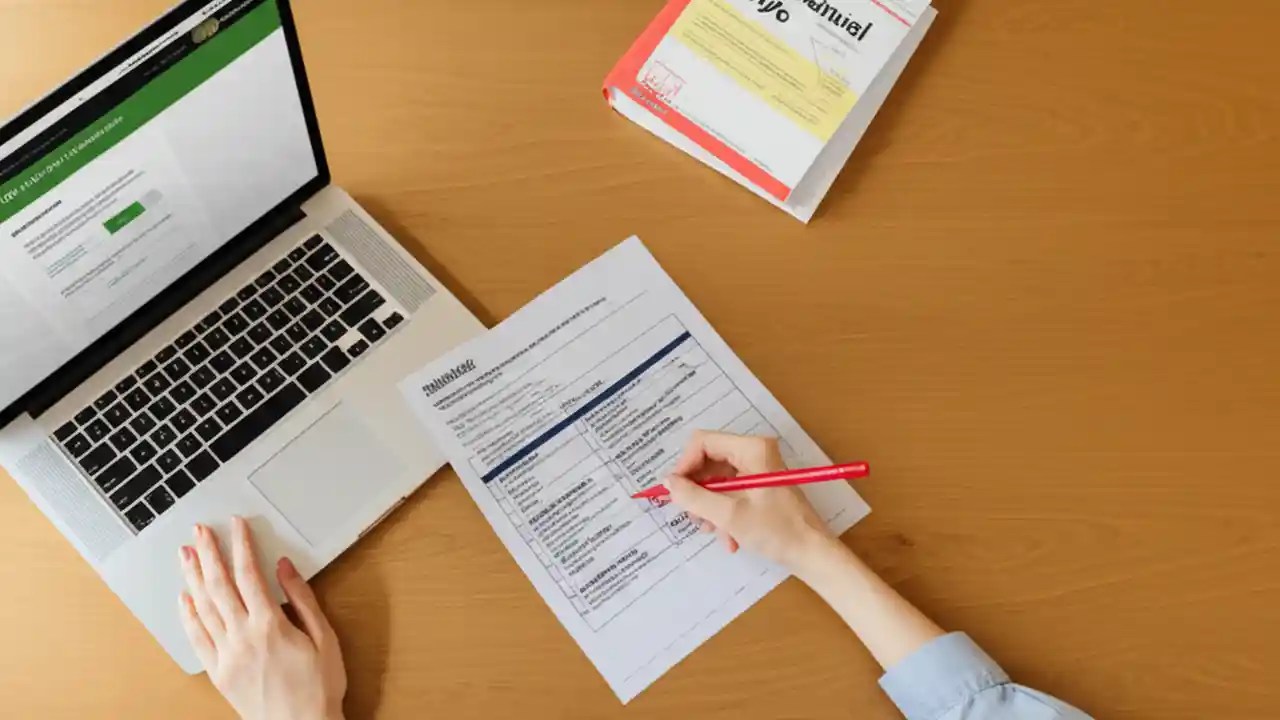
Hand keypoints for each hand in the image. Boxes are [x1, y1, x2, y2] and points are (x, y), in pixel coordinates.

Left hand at [178, 517, 346, 719]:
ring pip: (203, 607)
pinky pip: (197, 638)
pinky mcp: (218, 672)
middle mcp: (242, 636)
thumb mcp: (324, 637)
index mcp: (270, 625)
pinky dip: (188, 615)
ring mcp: (226, 655)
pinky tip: (184, 598)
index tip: (236, 526)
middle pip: (219, 585)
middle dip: (208, 554)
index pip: (249, 575)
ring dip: (193, 577)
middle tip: (200, 531)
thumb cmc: (319, 686)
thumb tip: (285, 567)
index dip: (241, 546)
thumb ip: (302, 599)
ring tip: (186, 554)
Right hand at [664, 431, 835, 568]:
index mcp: (751, 448)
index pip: (703, 442)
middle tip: (694, 517)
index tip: (675, 492)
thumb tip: (667, 483)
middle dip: (699, 492)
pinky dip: (724, 514)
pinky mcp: (760, 486)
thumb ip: (694, 497)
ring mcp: (758, 469)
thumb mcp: (729, 515)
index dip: (684, 466)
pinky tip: (729, 537)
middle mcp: (755, 452)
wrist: (812, 554)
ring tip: (714, 531)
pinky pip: (730, 493)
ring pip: (717, 481)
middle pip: (709, 462)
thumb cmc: (776, 531)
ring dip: (710, 508)